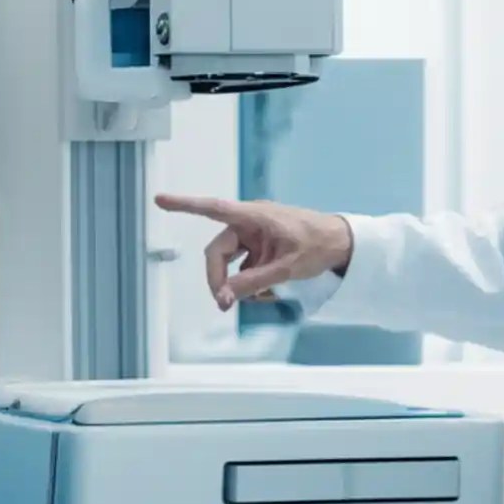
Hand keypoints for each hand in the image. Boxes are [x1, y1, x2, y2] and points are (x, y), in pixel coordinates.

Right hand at [155, 194, 353, 310]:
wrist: (343, 243)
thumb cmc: (318, 244)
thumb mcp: (286, 268)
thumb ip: (253, 282)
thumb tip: (224, 296)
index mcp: (253, 216)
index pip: (212, 209)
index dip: (184, 205)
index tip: (160, 199)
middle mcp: (249, 223)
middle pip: (219, 252)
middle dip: (219, 278)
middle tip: (224, 303)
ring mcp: (255, 236)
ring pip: (231, 262)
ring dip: (239, 282)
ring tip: (260, 297)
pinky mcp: (261, 247)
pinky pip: (244, 267)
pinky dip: (250, 281)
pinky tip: (267, 291)